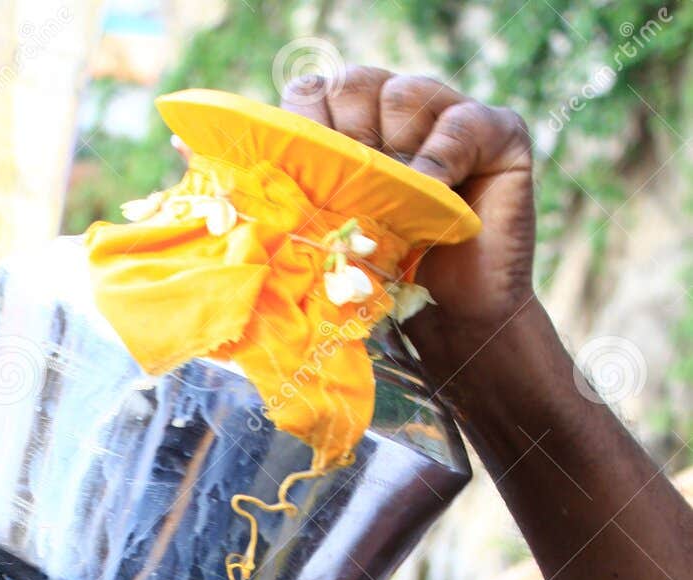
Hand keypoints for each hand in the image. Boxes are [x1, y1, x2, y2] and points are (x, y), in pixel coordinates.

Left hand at [282, 65, 535, 369]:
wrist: (456, 322)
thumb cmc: (390, 284)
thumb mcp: (336, 238)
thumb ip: (306, 196)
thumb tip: (256, 172)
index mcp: (351, 131)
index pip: (313, 93)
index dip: (306, 128)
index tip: (312, 178)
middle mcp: (396, 114)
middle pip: (354, 84)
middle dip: (348, 137)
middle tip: (356, 191)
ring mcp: (447, 116)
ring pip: (404, 95)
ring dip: (395, 150)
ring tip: (401, 204)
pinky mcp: (497, 132)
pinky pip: (461, 122)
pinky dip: (442, 158)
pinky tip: (435, 195)